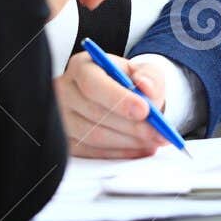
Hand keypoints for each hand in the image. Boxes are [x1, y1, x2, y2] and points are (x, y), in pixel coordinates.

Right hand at [54, 50, 168, 157]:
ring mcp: (62, 118)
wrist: (121, 98)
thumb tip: (145, 86)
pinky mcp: (66, 141)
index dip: (118, 98)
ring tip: (153, 141)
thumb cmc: (129, 82)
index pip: (93, 83)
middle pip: (95, 113)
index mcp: (82, 67)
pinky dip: (120, 153)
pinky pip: (92, 152)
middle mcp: (65, 91)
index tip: (145, 110)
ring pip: (94, 136)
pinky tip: (141, 149)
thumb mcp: (144, 71)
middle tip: (158, 132)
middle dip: (132, 126)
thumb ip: (149, 76)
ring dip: (128, 142)